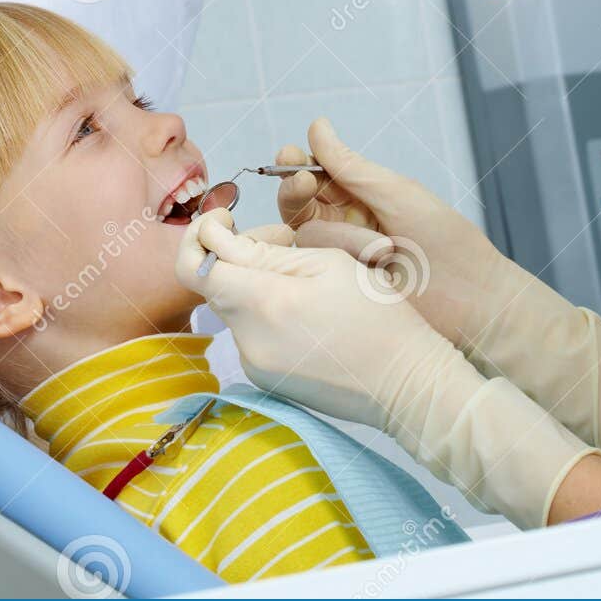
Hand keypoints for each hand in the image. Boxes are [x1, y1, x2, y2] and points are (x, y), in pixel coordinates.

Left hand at [178, 206, 416, 426]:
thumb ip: (264, 250)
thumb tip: (218, 239)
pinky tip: (304, 306)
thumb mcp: (327, 262)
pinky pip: (249, 330)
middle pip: (215, 283)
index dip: (201, 234)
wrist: (405, 383)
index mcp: (263, 304)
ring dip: (254, 280)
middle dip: (237, 251)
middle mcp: (248, 341)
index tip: (224, 217)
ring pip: (233, 304)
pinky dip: (265, 308)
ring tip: (302, 273)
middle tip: (284, 238)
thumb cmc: (377, 315)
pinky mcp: (265, 378)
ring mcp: (255, 365)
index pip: (194, 267)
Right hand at [276, 117, 504, 350]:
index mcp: (361, 196)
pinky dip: (343, 259)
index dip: (297, 164)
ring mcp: (341, 258)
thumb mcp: (395, 194)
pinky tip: (371, 264)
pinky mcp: (340, 288)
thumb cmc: (444, 240)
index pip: (316, 174)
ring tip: (386, 248)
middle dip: (296, 190)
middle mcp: (345, 225)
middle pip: (298, 204)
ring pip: (308, 235)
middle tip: (304, 183)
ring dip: (345, 236)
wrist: (471, 299)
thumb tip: (316, 125)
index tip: (289, 155)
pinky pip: (319, 267)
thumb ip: (350, 166)